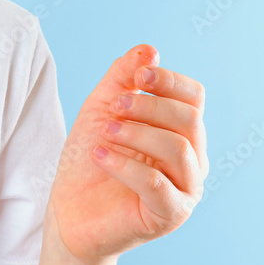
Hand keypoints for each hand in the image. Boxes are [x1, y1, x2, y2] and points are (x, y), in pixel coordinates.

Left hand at [46, 44, 207, 264]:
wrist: (70, 211)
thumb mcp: (100, 109)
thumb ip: (122, 78)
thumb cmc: (90, 159)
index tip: (137, 76)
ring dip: (137, 133)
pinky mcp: (169, 215)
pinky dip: (124, 164)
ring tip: (104, 131)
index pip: (193, 96)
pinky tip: (99, 155)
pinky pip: (156, 184)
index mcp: (181, 131)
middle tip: (114, 106)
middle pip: (189, 119)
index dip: (168, 81)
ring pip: (178, 149)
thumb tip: (149, 49)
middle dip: (149, 106)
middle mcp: (192, 159)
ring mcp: (185, 189)